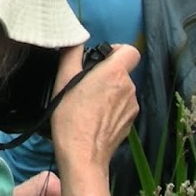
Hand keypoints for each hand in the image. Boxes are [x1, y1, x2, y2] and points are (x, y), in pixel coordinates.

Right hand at [48, 44, 139, 174]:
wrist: (82, 155)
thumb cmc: (71, 116)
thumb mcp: (63, 78)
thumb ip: (71, 53)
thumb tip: (75, 39)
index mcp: (116, 73)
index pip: (130, 50)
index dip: (116, 51)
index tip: (100, 61)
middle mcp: (129, 88)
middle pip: (122, 72)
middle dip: (106, 75)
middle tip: (84, 86)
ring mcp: (132, 108)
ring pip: (122, 91)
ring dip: (108, 93)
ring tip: (87, 105)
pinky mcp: (130, 124)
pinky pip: (122, 108)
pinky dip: (111, 110)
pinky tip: (94, 119)